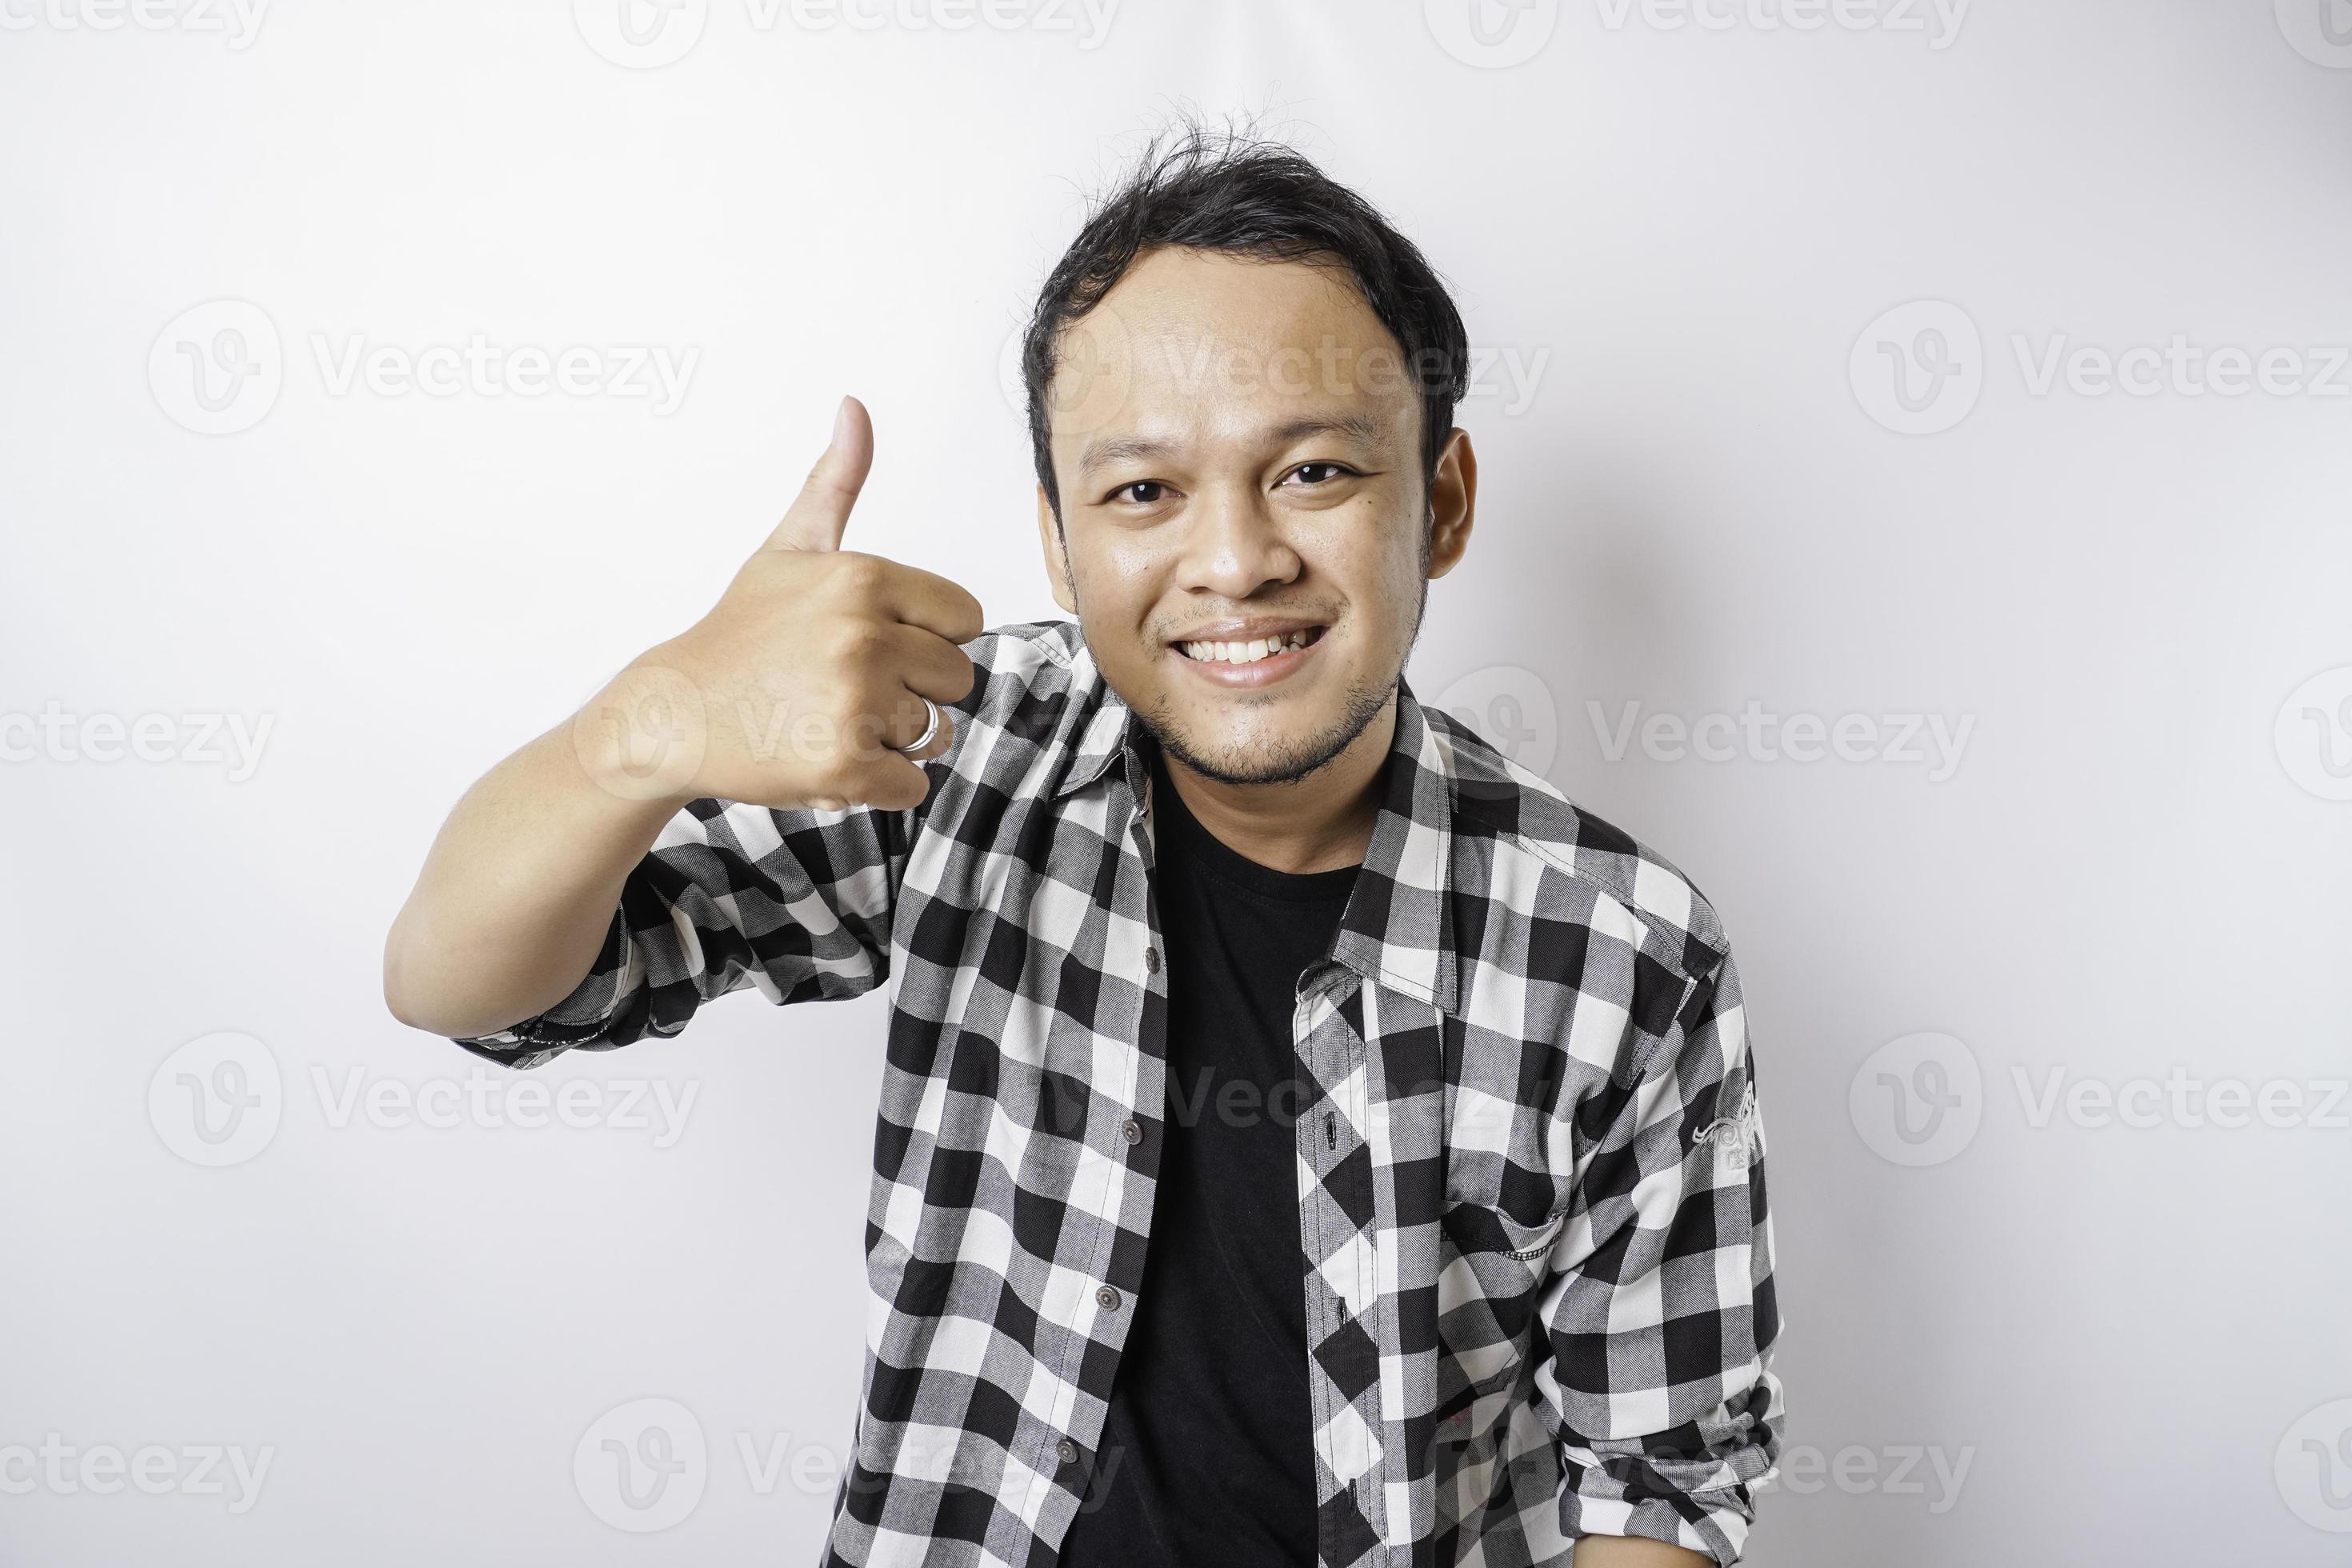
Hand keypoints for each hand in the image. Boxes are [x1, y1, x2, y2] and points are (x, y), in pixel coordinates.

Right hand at [574, 396, 983, 811]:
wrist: (673, 714)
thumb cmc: (740, 633)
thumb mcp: (788, 549)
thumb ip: (835, 483)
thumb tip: (855, 407)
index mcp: (864, 578)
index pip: (965, 620)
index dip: (927, 637)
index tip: (873, 642)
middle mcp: (863, 636)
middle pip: (957, 679)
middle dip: (912, 689)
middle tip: (843, 687)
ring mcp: (854, 703)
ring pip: (936, 733)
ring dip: (892, 738)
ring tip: (828, 719)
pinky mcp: (844, 766)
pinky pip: (913, 784)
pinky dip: (879, 784)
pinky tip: (826, 757)